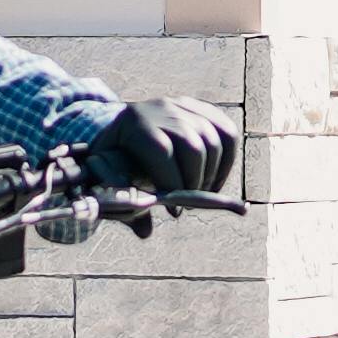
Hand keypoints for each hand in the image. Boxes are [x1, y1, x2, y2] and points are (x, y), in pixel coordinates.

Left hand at [83, 94, 237, 202]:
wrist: (118, 124)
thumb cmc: (113, 157)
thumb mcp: (109, 176)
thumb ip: (126, 202)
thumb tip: (145, 232)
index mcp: (134, 123)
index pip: (161, 151)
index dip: (173, 183)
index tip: (175, 210)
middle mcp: (162, 109)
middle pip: (192, 145)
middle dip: (196, 181)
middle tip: (189, 203)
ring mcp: (184, 105)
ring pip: (214, 138)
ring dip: (214, 174)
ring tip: (203, 194)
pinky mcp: (202, 109)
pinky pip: (227, 132)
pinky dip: (228, 159)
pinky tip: (216, 179)